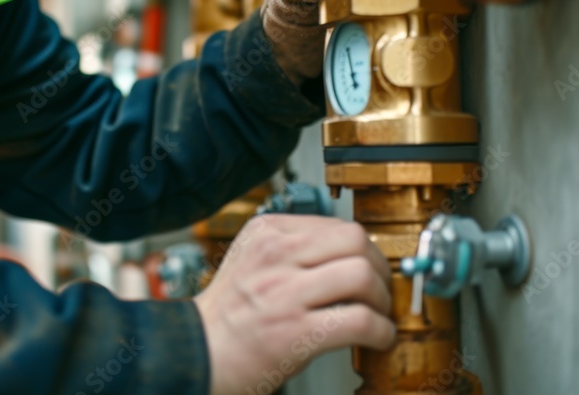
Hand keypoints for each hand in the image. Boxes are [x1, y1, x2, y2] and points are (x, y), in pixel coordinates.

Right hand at [194, 215, 394, 394]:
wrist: (196, 352)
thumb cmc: (227, 314)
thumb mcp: (251, 260)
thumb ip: (292, 249)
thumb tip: (348, 253)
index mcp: (266, 232)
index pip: (337, 225)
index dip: (364, 250)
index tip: (369, 267)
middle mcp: (275, 255)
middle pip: (355, 241)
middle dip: (380, 267)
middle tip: (380, 290)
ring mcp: (284, 292)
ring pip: (362, 275)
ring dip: (382, 299)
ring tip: (378, 315)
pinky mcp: (295, 331)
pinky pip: (360, 321)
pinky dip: (381, 331)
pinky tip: (378, 339)